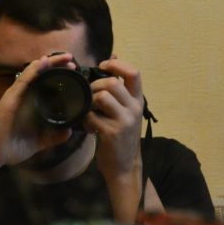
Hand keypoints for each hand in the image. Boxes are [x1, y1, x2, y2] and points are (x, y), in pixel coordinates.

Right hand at [0, 53, 73, 168]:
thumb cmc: (12, 146)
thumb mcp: (40, 141)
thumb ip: (54, 136)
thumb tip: (69, 130)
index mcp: (32, 103)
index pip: (46, 83)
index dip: (59, 75)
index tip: (74, 70)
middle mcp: (24, 96)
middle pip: (42, 74)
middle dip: (57, 65)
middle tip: (72, 60)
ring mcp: (17, 95)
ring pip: (34, 73)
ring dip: (49, 63)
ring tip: (64, 57)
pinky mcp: (10, 98)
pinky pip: (23, 80)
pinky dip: (33, 70)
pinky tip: (43, 62)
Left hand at [85, 56, 144, 183]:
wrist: (124, 166)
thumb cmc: (121, 135)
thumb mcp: (126, 110)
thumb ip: (120, 88)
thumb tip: (113, 57)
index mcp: (138, 101)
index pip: (134, 73)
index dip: (116, 65)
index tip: (103, 67)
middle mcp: (135, 109)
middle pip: (113, 83)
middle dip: (95, 85)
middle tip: (89, 95)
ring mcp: (124, 121)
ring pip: (102, 96)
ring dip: (89, 101)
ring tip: (89, 110)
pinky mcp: (112, 133)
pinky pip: (91, 115)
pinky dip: (85, 119)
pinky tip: (88, 127)